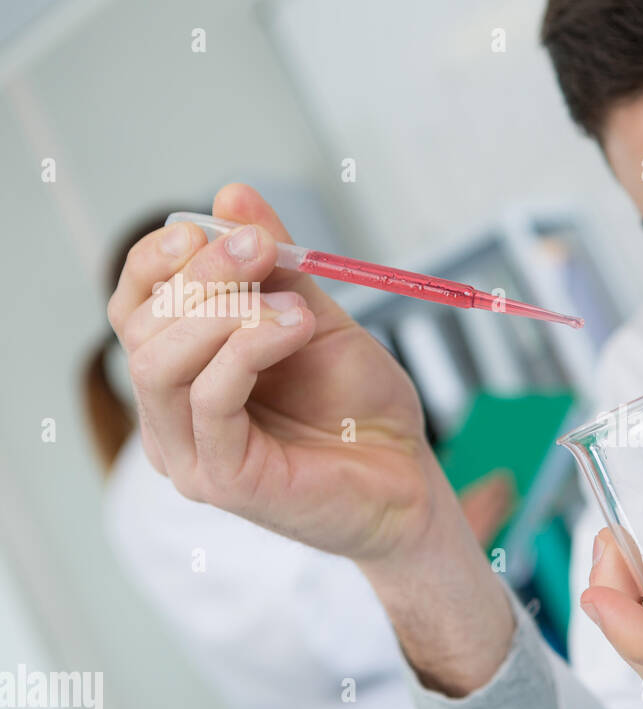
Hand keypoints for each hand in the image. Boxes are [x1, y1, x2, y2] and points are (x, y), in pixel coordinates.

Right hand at [107, 184, 511, 693]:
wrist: (409, 481)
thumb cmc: (361, 411)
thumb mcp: (315, 320)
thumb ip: (275, 266)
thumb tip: (232, 194)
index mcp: (184, 375)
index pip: (134, 306)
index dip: (158, 259)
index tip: (208, 226)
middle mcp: (171, 416)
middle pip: (142, 327)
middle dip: (201, 274)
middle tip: (261, 248)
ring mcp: (190, 453)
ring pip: (160, 363)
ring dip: (221, 311)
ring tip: (290, 302)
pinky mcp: (224, 480)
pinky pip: (209, 400)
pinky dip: (246, 350)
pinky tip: (292, 328)